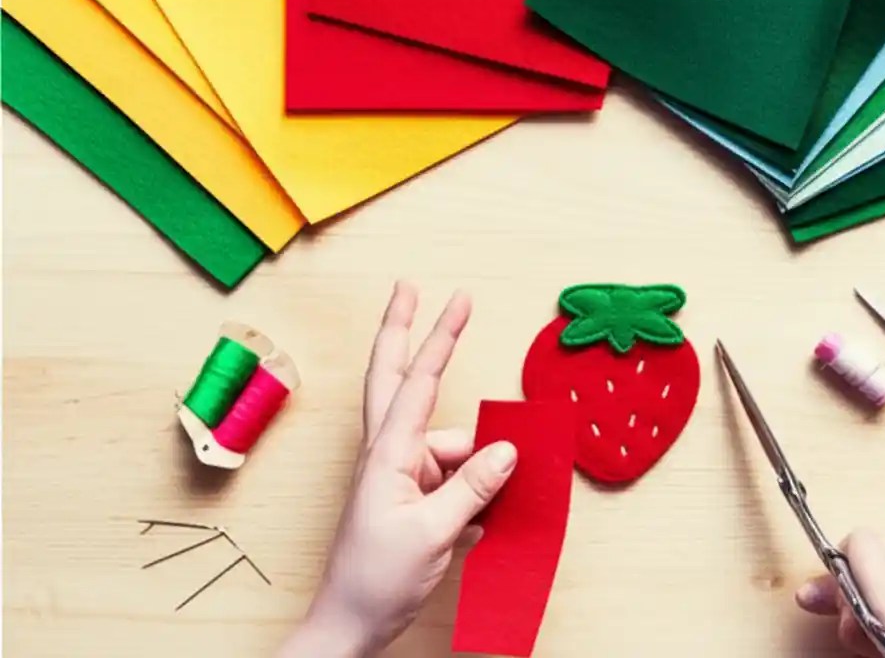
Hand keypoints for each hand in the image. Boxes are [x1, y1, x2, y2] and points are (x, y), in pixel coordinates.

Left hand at [279, 283, 516, 657]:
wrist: (349, 624)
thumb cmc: (376, 580)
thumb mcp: (434, 532)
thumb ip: (473, 487)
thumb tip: (507, 449)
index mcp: (388, 454)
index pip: (417, 382)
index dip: (439, 337)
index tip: (457, 299)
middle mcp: (389, 454)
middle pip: (396, 378)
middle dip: (404, 332)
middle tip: (410, 288)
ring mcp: (398, 474)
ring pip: (446, 440)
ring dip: (475, 456)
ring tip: (498, 493)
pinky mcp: (409, 497)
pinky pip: (451, 476)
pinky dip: (473, 488)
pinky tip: (486, 517)